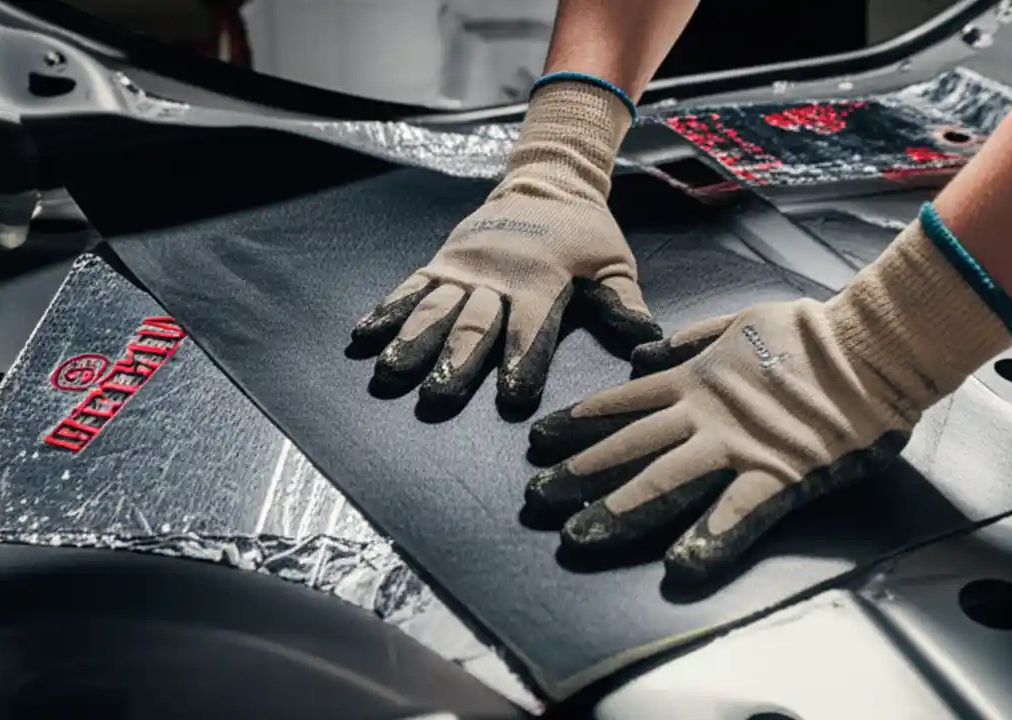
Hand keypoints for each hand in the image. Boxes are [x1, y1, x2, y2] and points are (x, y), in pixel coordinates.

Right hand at [350, 81, 660, 412]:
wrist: (547, 180)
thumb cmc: (584, 233)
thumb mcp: (612, 263)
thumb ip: (623, 304)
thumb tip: (648, 341)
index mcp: (541, 283)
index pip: (531, 329)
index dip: (523, 362)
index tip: (512, 398)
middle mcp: (497, 277)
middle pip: (475, 323)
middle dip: (456, 360)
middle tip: (437, 395)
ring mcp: (464, 268)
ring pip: (436, 308)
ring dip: (414, 341)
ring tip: (391, 372)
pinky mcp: (442, 261)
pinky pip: (411, 287)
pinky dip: (387, 310)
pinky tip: (363, 336)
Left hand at [524, 221, 1011, 580]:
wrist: (870, 343)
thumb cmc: (808, 332)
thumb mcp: (736, 322)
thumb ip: (689, 340)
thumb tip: (645, 354)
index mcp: (694, 382)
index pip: (623, 404)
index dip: (579, 422)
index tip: (538, 440)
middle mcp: (703, 416)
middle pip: (629, 447)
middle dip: (579, 473)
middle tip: (533, 498)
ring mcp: (737, 445)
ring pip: (666, 479)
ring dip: (619, 508)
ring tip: (578, 535)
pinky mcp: (779, 471)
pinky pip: (740, 510)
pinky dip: (711, 536)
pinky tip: (680, 565)